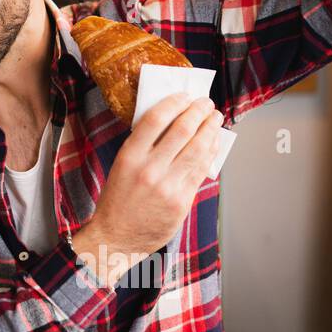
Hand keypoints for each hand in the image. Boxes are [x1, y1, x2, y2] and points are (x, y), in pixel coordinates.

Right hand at [90, 93, 224, 255]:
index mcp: (129, 156)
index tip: (183, 96)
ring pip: (198, 149)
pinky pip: (201, 170)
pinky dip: (210, 152)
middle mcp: (149, 169)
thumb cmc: (118, 199)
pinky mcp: (181, 201)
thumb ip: (143, 146)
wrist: (116, 236)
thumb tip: (172, 122)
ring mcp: (168, 186)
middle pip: (182, 130)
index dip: (174, 102)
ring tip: (215, 118)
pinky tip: (212, 143)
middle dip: (199, 111)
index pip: (156, 119)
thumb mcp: (121, 166)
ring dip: (210, 129)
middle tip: (206, 103)